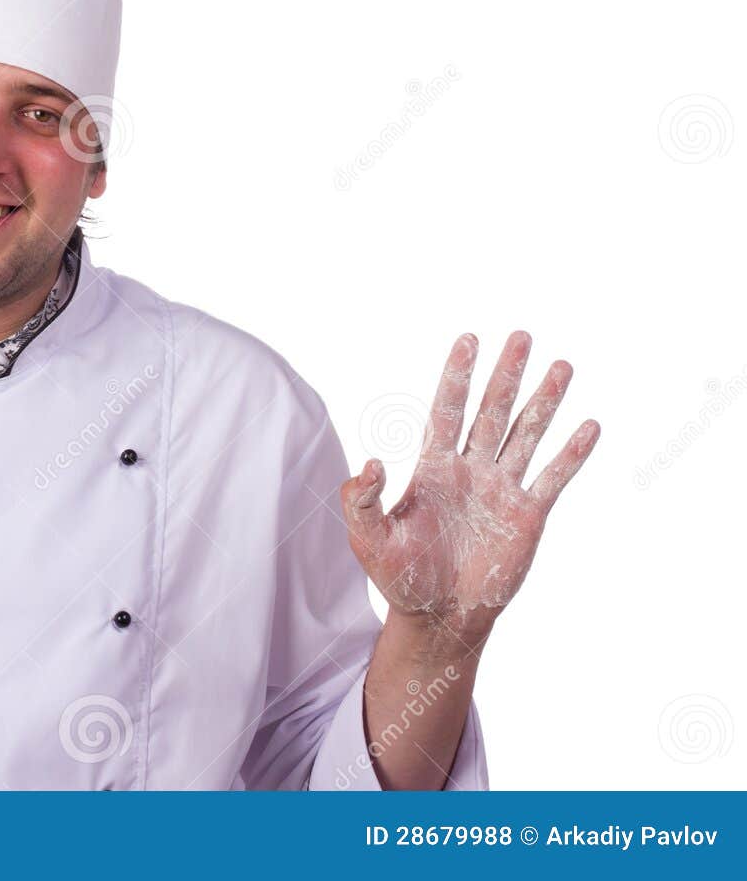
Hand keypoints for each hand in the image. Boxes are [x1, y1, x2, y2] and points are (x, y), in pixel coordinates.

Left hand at [339, 331, 599, 642]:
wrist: (439, 617)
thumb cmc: (400, 578)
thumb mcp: (369, 540)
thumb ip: (363, 500)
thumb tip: (371, 461)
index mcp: (433, 469)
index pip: (447, 411)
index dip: (457, 376)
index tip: (468, 340)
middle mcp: (470, 470)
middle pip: (491, 412)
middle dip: (505, 375)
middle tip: (521, 335)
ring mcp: (501, 490)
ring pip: (525, 435)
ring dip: (544, 402)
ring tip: (562, 366)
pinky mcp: (527, 516)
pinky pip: (552, 478)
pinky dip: (570, 454)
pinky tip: (588, 426)